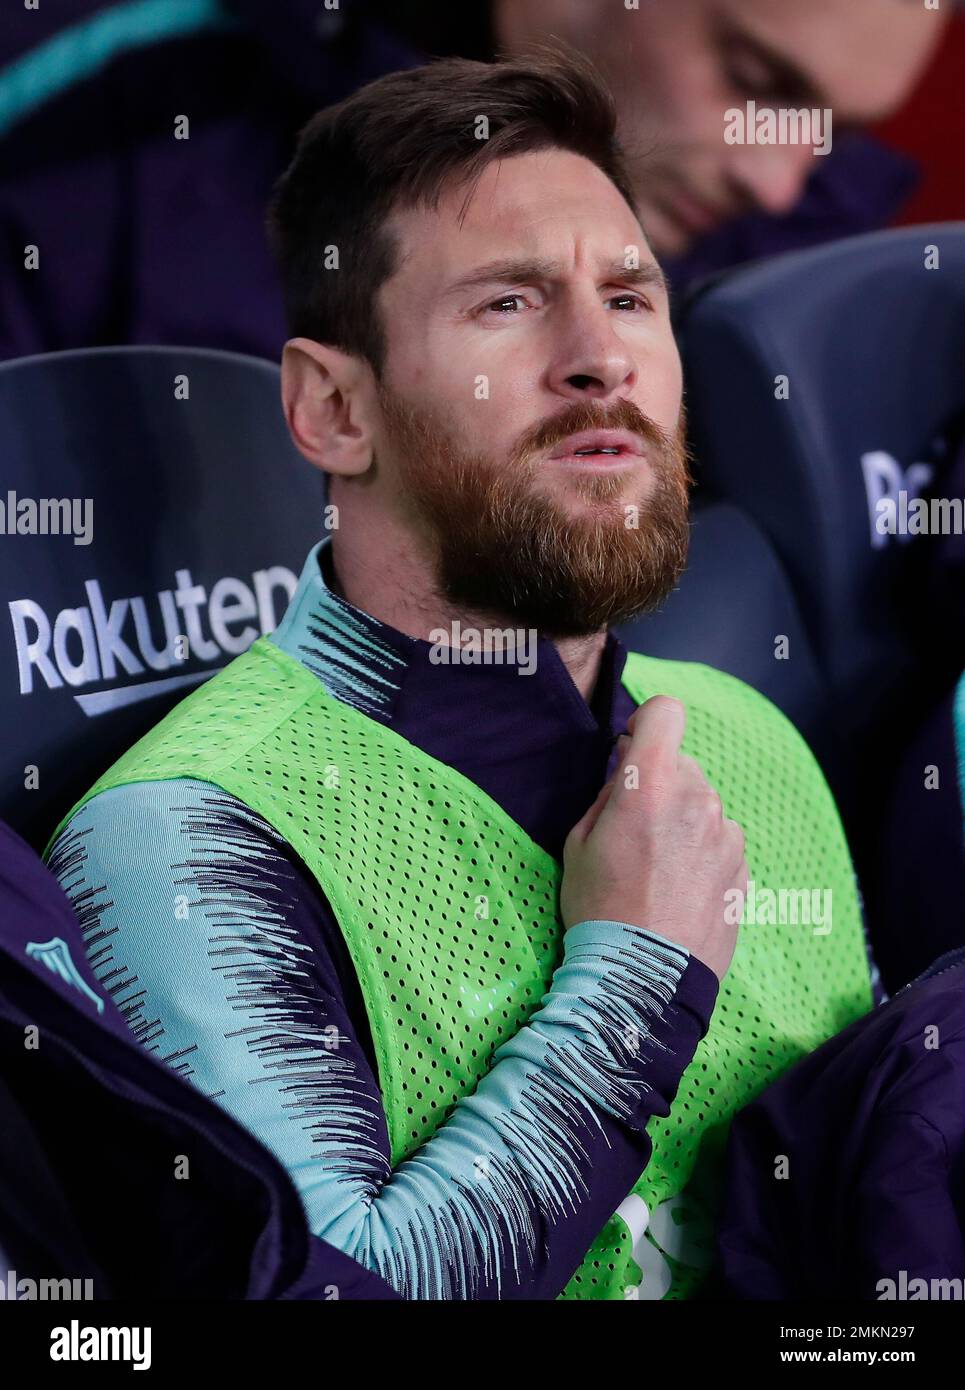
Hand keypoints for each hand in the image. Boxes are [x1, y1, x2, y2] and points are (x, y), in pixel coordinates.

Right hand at [560, 695, 746, 980]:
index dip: (646, 723)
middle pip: (681, 764)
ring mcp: (727, 833)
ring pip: (701, 803)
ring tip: (658, 869)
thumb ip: (607, 796)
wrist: (646, 980)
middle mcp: (697, 798)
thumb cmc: (600, 909)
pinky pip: (719, 839)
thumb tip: (625, 774)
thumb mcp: (577, 843)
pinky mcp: (743, 865)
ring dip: (682, 820)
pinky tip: (679, 888)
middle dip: (658, 784)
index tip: (632, 749)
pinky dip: (701, 852)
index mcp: (650, 785)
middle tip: (634, 830)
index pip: (665, 712)